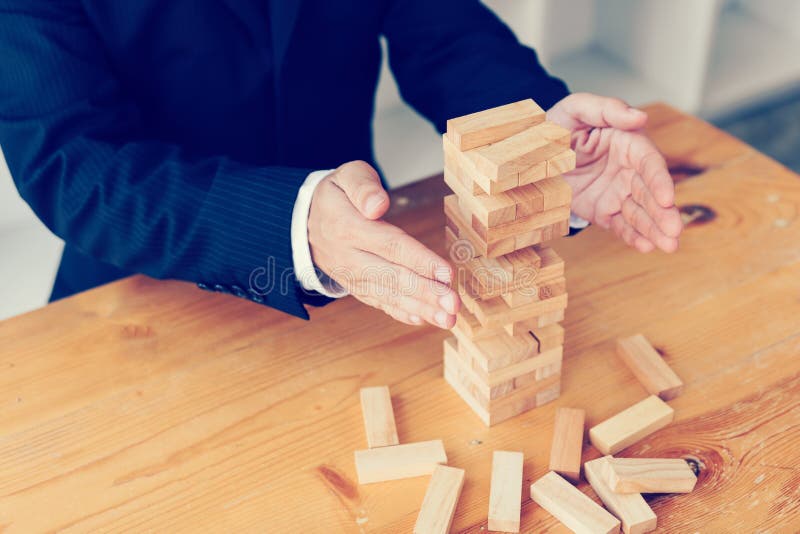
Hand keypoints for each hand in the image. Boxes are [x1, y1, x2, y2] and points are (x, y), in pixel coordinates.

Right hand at [308, 161, 459, 327]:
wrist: (303, 221)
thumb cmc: (336, 195)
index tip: (446, 273)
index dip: (420, 261)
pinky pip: (379, 302)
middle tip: (453, 305)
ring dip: (420, 309)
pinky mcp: (355, 286)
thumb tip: (377, 205)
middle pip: (392, 277)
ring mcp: (351, 276)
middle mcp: (349, 257)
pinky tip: (423, 320)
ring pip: (388, 294)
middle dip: (425, 293)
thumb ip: (363, 187)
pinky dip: (400, 313)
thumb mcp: (346, 176)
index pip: (390, 246)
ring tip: (447, 319)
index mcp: (348, 227)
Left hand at [547, 93, 682, 252]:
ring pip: (641, 212)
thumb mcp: (576, 110)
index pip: (649, 163)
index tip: (667, 198)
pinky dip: (633, 237)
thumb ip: (607, 110)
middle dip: (664, 213)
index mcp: (628, 143)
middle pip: (651, 193)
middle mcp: (628, 170)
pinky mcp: (604, 211)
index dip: (660, 181)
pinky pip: (621, 225)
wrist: (535, 153)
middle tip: (675, 232)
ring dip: (655, 229)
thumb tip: (640, 117)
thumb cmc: (559, 126)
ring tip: (668, 246)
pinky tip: (645, 247)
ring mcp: (617, 192)